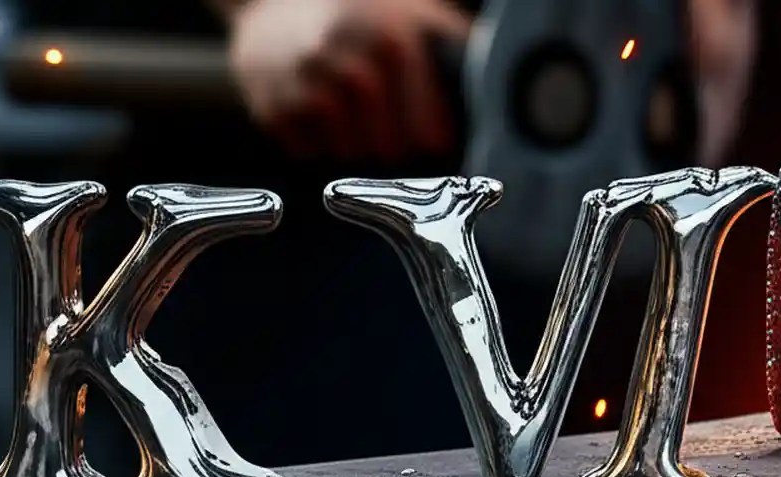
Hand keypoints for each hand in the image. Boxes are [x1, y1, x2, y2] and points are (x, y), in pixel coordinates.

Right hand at [226, 0, 470, 160]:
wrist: (274, 1)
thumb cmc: (359, 12)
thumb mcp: (414, 15)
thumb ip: (454, 50)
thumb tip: (507, 92)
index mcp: (396, 45)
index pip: (429, 132)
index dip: (432, 140)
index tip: (432, 141)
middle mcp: (353, 69)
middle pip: (391, 152)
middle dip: (393, 145)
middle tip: (385, 123)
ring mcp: (310, 90)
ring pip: (352, 157)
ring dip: (355, 144)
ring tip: (350, 111)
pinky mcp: (275, 110)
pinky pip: (312, 154)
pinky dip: (317, 143)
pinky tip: (318, 112)